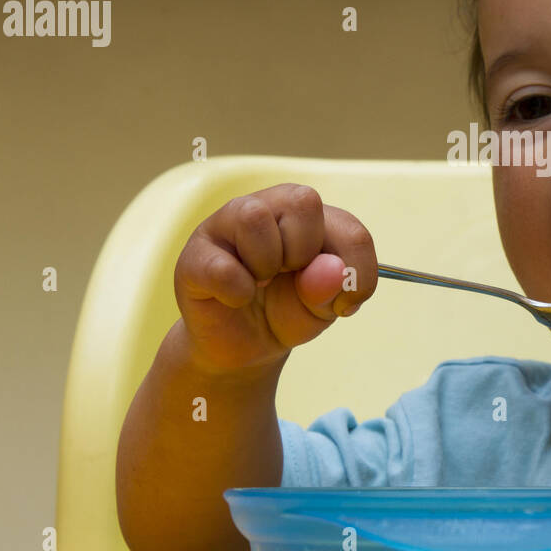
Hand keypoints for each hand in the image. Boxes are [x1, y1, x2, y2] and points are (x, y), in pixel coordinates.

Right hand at [174, 183, 376, 372]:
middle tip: (291, 277)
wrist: (241, 350)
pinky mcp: (195, 255)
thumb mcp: (319, 310)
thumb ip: (330, 291)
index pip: (349, 227)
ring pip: (254, 217)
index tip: (345, 305)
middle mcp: (268, 207)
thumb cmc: (284, 314)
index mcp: (308, 217)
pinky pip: (222, 267)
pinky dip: (237, 292)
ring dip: (267, 264)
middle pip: (303, 200)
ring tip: (260, 283)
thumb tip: (331, 271)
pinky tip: (235, 298)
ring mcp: (226, 225)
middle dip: (307, 253)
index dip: (355, 270)